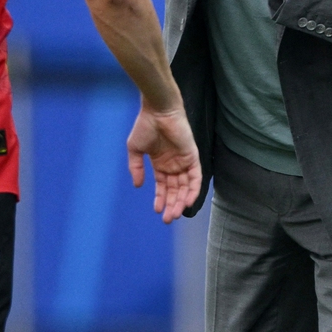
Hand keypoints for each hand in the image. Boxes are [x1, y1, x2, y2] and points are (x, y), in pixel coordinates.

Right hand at [126, 104, 202, 222]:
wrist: (158, 111)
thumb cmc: (145, 126)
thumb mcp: (135, 150)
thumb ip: (136, 168)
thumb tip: (138, 186)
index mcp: (160, 164)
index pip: (163, 186)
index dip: (161, 199)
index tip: (158, 211)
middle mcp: (173, 165)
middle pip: (175, 190)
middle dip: (172, 205)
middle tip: (168, 219)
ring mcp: (183, 161)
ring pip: (185, 187)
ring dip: (181, 201)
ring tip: (175, 214)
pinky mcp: (192, 157)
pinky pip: (196, 178)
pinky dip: (193, 190)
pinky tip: (187, 202)